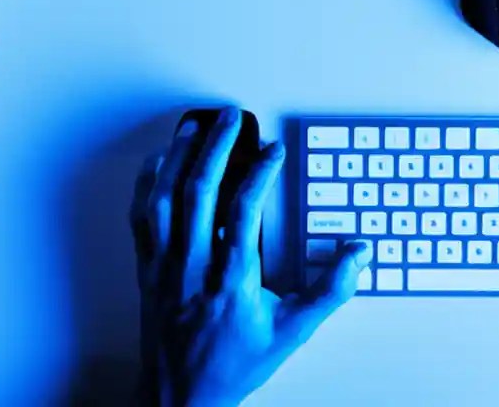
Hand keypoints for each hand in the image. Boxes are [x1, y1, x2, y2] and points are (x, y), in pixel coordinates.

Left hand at [129, 107, 370, 406]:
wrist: (179, 396)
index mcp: (230, 282)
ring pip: (165, 199)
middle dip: (216, 147)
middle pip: (198, 193)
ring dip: (180, 157)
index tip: (272, 149)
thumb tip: (357, 252)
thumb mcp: (293, 332)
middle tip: (232, 118)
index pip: (243, 213)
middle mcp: (192, 269)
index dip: (259, 173)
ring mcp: (164, 267)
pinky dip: (149, 184)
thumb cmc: (233, 364)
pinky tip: (160, 162)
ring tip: (196, 126)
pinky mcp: (147, 270)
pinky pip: (141, 218)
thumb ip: (330, 290)